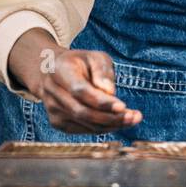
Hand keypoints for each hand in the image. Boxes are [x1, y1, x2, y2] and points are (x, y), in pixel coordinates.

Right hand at [9, 30, 140, 133]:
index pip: (80, 90)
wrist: (54, 72)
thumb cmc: (80, 63)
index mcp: (58, 70)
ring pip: (85, 124)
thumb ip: (103, 71)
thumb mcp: (95, 57)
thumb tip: (110, 92)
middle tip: (134, 117)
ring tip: (133, 119)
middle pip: (83, 111)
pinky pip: (85, 129)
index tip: (123, 106)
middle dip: (111, 117)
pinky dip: (104, 128)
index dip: (101, 101)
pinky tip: (118, 121)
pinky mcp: (58, 123)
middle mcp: (51, 92)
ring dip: (112, 125)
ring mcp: (53, 110)